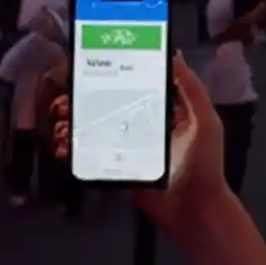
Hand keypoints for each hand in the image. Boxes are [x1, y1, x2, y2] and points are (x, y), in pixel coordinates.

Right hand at [50, 54, 232, 241]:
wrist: (193, 209)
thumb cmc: (202, 164)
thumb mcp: (204, 122)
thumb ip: (191, 90)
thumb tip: (173, 55)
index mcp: (161, 112)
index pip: (129, 87)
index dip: (107, 78)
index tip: (86, 71)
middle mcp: (140, 126)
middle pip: (103, 107)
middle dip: (80, 102)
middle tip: (64, 103)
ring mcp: (125, 147)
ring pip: (91, 129)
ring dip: (71, 125)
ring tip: (60, 127)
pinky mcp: (115, 167)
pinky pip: (89, 154)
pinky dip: (72, 149)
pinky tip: (63, 147)